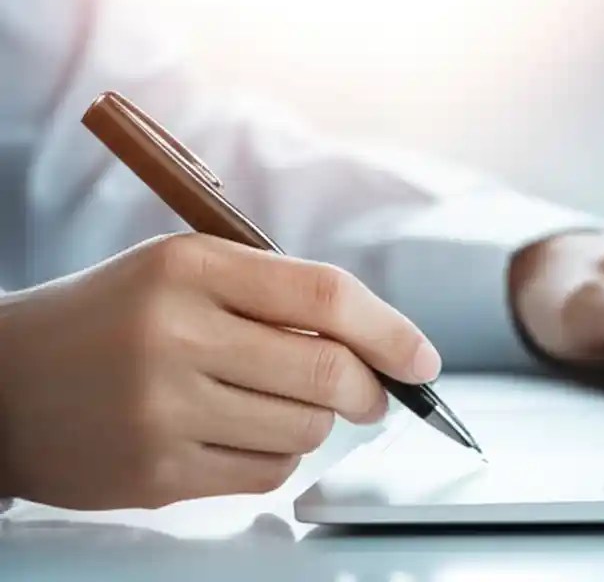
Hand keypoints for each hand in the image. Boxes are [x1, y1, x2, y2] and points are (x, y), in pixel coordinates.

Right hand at [0, 233, 438, 509]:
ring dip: (317, 421)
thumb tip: (381, 344)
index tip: (423, 360)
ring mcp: (162, 411)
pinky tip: (242, 432)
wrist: (6, 385)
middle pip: (329, 375)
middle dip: (371, 389)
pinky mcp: (155, 474)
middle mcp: (174, 336)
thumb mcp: (184, 271)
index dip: (391, 331)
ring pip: (306, 430)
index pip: (324, 297)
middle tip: (374, 393)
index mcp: (188, 268)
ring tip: (277, 401)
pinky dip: (277, 455)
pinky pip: (267, 473)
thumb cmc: (114, 318)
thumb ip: (276, 294)